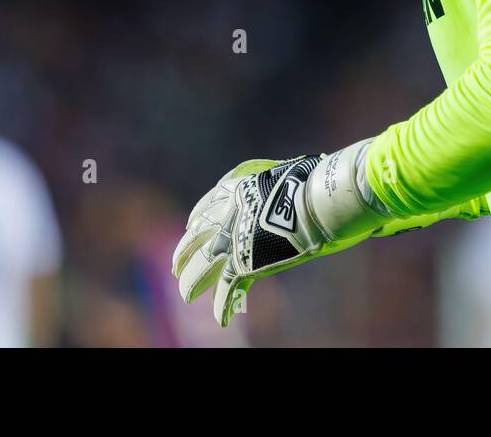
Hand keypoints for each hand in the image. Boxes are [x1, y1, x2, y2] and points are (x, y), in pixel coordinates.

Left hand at [173, 143, 387, 327]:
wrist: (313, 199)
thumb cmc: (311, 182)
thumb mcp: (286, 172)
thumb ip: (281, 181)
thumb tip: (301, 176)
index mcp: (235, 190)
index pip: (206, 208)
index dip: (196, 221)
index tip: (190, 228)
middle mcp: (226, 215)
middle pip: (194, 239)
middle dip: (184, 254)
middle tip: (176, 268)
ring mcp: (231, 240)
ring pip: (201, 267)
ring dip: (192, 283)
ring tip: (186, 295)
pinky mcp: (242, 264)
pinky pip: (226, 289)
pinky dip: (223, 306)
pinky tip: (222, 318)